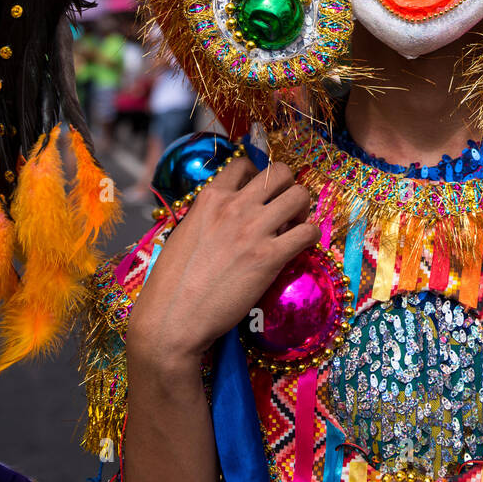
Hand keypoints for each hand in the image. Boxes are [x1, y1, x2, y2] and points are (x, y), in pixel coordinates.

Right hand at [125, 156, 318, 377]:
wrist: (173, 319)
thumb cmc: (171, 283)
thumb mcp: (185, 233)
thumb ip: (209, 216)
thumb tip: (228, 215)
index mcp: (210, 197)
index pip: (244, 163)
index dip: (257, 175)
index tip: (260, 193)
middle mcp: (234, 206)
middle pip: (280, 172)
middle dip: (288, 186)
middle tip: (285, 207)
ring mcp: (254, 230)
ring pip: (300, 195)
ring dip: (303, 208)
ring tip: (295, 225)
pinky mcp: (270, 257)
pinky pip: (308, 231)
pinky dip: (311, 236)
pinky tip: (301, 246)